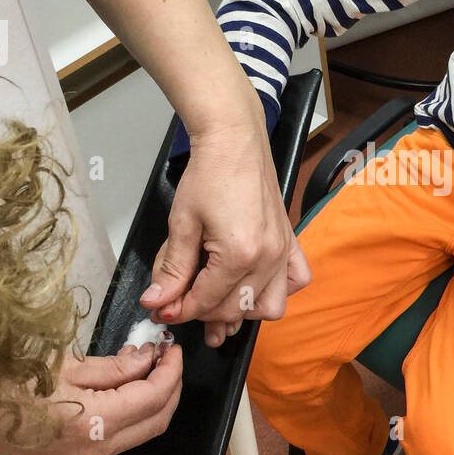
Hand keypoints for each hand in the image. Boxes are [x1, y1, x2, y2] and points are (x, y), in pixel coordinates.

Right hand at [22, 342, 182, 454]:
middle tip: (168, 355)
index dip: (170, 370)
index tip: (172, 346)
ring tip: (150, 365)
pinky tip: (128, 384)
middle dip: (171, 386)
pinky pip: (121, 436)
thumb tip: (148, 359)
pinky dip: (134, 411)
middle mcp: (94, 450)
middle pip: (156, 421)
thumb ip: (113, 368)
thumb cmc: (2, 381)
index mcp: (91, 424)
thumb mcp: (64, 364)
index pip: (152, 398)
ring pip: (141, 432)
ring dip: (154, 399)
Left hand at [139, 114, 310, 347]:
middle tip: (178, 301)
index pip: (207, 301)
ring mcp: (282, 251)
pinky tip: (254, 285)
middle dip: (203, 312)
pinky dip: (276, 290)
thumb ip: (173, 269)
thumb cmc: (210, 174)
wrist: (235, 142)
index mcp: (239, 254)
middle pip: (235, 309)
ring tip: (217, 300)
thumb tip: (158, 300)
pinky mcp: (289, 241)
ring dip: (243, 310)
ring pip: (268, 306)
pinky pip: (295, 281)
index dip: (179, 309)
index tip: (161, 308)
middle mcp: (268, 257)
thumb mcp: (182, 224)